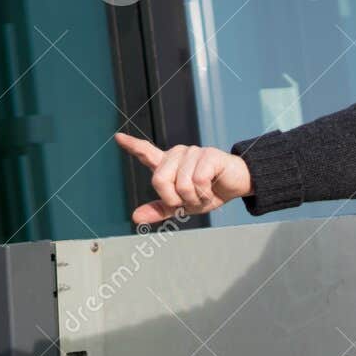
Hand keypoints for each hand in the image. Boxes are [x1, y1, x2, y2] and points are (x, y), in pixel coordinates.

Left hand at [114, 131, 253, 225]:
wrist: (238, 187)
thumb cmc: (210, 192)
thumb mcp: (183, 206)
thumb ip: (159, 209)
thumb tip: (135, 217)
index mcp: (169, 164)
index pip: (146, 153)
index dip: (132, 146)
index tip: (118, 137)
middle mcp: (178, 154)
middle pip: (159, 180)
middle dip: (174, 198)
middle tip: (190, 199)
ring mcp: (192, 152)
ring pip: (180, 184)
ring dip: (194, 198)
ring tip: (205, 193)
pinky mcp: (208, 155)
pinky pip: (197, 181)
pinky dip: (205, 193)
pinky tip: (212, 188)